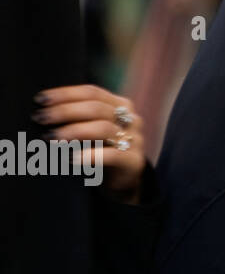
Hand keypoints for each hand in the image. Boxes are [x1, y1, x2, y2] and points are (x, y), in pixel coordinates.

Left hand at [33, 85, 145, 202]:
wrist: (121, 180)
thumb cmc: (100, 151)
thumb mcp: (92, 130)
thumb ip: (78, 118)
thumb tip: (44, 111)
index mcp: (120, 105)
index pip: (92, 92)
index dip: (66, 94)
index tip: (41, 100)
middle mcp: (130, 119)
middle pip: (96, 108)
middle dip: (65, 111)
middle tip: (41, 118)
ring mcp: (134, 140)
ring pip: (103, 129)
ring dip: (74, 131)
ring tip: (51, 138)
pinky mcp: (133, 161)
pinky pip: (113, 155)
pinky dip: (91, 155)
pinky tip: (72, 159)